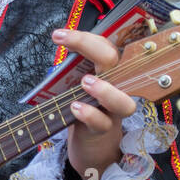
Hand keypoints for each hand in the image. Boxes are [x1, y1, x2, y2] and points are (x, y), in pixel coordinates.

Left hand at [50, 28, 137, 179]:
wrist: (92, 144)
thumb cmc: (84, 107)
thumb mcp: (78, 85)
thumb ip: (73, 69)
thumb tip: (57, 49)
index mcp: (108, 72)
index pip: (104, 45)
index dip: (83, 37)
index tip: (57, 36)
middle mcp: (116, 88)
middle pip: (115, 61)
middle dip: (92, 47)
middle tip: (68, 44)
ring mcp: (112, 111)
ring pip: (123, 102)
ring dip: (105, 90)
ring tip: (85, 82)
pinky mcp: (102, 131)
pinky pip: (103, 122)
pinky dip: (90, 114)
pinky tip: (75, 108)